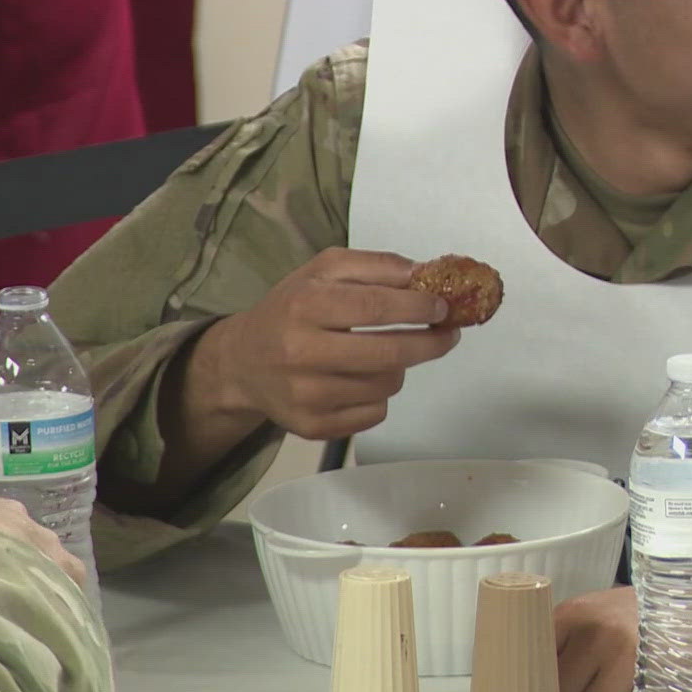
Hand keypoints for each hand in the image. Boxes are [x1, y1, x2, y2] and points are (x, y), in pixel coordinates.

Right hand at [192, 248, 458, 439]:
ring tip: (385, 354)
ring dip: (399, 368)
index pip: (376, 308)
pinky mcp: (313, 426)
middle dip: (429, 343)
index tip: (443, 308)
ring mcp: (306, 395)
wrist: (242, 363)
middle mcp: (301, 352)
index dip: (418, 308)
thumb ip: (375, 265)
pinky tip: (362, 380)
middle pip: (389, 354)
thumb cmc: (291, 307)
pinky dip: (380, 396)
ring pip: (387, 385)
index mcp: (305, 305)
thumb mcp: (324, 270)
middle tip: (448, 334)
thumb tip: (424, 275)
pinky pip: (375, 413)